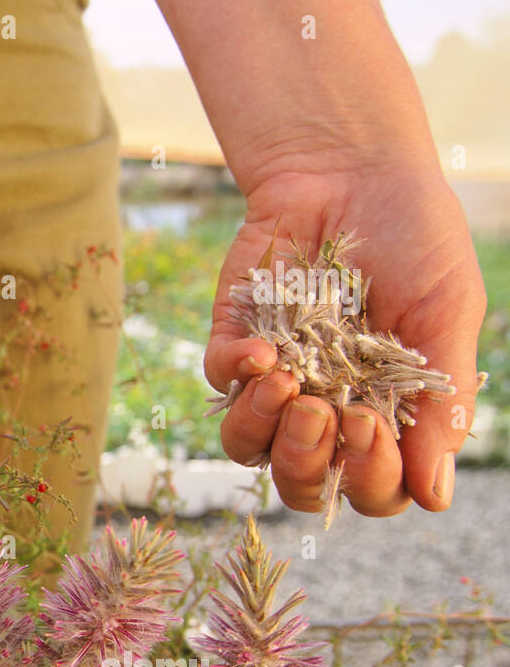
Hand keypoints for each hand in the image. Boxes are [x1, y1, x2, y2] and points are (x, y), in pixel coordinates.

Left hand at [205, 166, 485, 515]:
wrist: (355, 170)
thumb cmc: (416, 239)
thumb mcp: (447, 315)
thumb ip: (442, 404)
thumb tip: (436, 497)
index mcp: (386, 415)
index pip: (373, 488)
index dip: (368, 477)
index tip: (369, 427)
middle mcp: (327, 409)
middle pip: (303, 483)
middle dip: (307, 464)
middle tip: (323, 413)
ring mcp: (276, 379)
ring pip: (248, 447)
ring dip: (263, 430)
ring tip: (286, 385)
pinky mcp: (233, 340)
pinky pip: (219, 381)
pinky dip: (235, 375)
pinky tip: (262, 353)